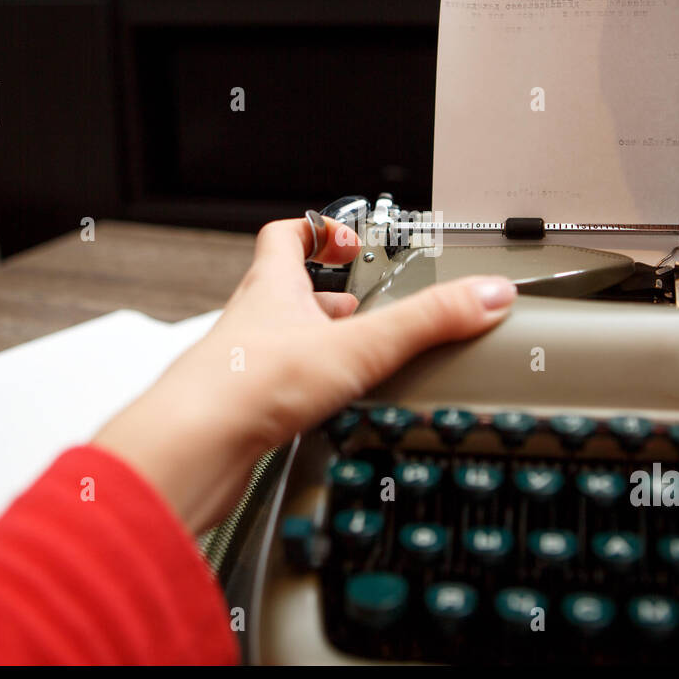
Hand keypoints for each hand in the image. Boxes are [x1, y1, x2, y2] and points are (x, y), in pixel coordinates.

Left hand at [92, 217, 516, 532]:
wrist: (192, 447)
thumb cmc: (247, 385)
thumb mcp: (360, 345)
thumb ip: (428, 321)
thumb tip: (486, 294)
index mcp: (273, 287)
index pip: (288, 236)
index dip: (319, 231)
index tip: (351, 241)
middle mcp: (253, 321)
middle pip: (288, 291)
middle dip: (330, 296)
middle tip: (364, 307)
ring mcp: (243, 367)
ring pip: (283, 344)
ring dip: (319, 347)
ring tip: (356, 361)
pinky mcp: (242, 412)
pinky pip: (278, 390)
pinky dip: (306, 394)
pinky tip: (329, 413)